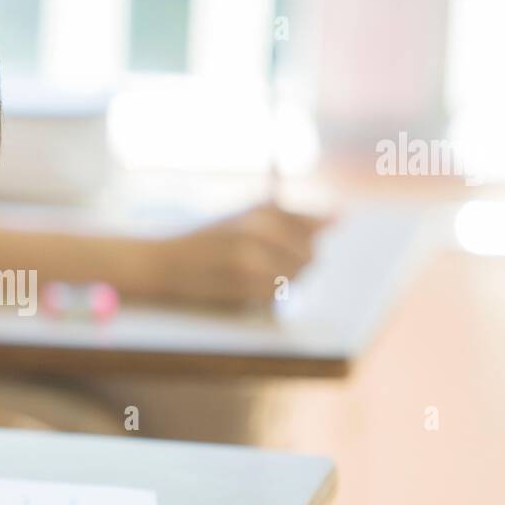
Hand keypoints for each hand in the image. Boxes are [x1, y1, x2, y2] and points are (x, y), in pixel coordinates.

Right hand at [149, 203, 333, 304]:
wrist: (163, 262)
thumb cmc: (208, 240)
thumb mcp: (248, 217)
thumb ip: (295, 217)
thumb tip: (340, 217)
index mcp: (263, 209)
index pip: (310, 228)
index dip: (299, 241)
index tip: (275, 246)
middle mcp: (261, 229)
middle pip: (309, 255)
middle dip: (294, 263)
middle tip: (260, 263)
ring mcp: (253, 257)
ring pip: (296, 277)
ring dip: (281, 281)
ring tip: (251, 274)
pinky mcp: (244, 284)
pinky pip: (277, 294)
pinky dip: (266, 295)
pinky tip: (245, 287)